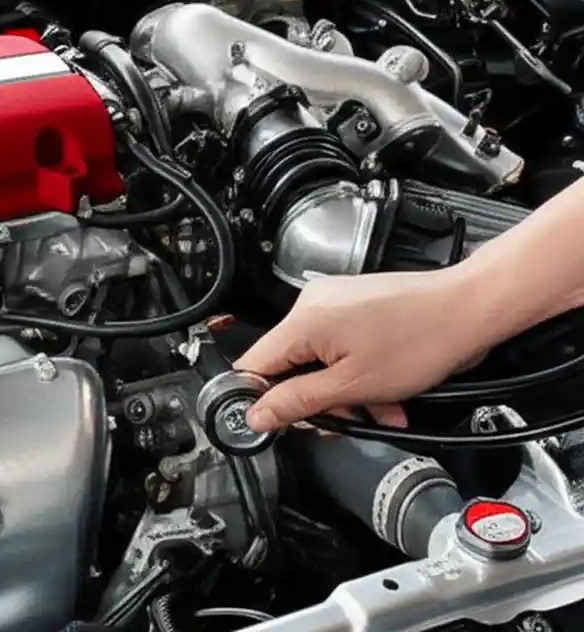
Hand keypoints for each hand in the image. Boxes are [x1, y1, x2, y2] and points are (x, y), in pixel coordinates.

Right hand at [236, 269, 492, 432]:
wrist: (469, 308)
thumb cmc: (422, 340)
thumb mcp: (353, 387)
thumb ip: (298, 402)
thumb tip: (256, 415)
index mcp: (302, 322)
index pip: (252, 366)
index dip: (260, 399)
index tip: (280, 420)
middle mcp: (311, 304)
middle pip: (288, 365)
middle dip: (316, 398)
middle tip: (344, 418)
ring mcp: (333, 301)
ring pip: (317, 359)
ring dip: (342, 390)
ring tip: (379, 408)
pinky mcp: (353, 303)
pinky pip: (338, 344)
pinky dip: (355, 370)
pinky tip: (384, 392)